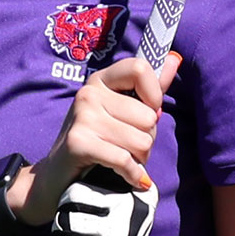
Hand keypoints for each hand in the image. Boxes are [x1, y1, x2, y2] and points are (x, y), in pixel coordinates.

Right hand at [22, 52, 180, 226]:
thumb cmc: (99, 141)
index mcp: (101, 80)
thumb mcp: (123, 111)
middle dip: (147, 138)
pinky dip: (132, 174)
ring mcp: (82, 117)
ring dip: (139, 158)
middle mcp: (89, 93)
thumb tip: (175, 58)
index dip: (154, 95)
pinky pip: (124, 160)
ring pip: (141, 141)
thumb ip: (150, 87)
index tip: (148, 112)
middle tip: (128, 145)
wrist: (59, 175)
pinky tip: (128, 176)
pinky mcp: (78, 143)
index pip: (140, 68)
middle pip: (148, 116)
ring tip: (122, 159)